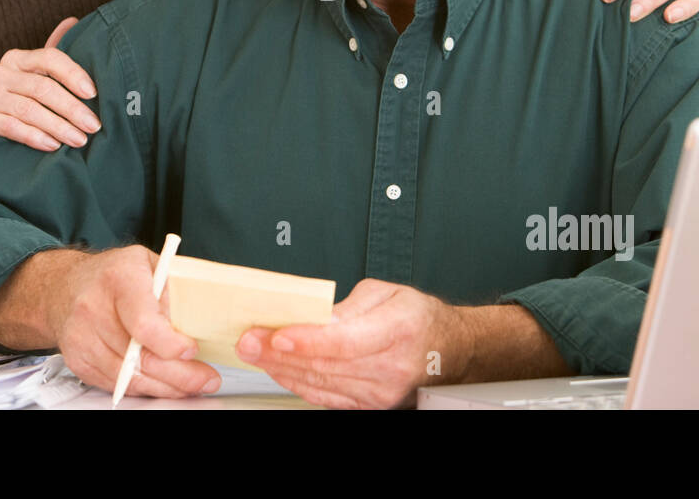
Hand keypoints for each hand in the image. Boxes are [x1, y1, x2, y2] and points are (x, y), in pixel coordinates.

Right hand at [0, 16, 100, 171]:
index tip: (94, 94)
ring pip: (28, 109)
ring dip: (58, 126)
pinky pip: (10, 126)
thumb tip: (74, 20)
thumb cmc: (17, 106)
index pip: (49, 58)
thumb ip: (54, 61)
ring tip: (79, 140)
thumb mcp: (36, 82)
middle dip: (72, 108)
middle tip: (93, 126)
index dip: (73, 74)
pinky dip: (34, 137)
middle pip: (42, 87)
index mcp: (17, 59)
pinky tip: (53, 146)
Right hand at [49, 245, 220, 398]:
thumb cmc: (114, 274)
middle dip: (179, 374)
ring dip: (165, 385)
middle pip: (140, 357)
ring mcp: (81, 337)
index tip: (191, 350)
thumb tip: (200, 319)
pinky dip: (143, 387)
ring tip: (188, 383)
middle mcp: (94, 308)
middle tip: (204, 378)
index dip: (171, 344)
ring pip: (129, 377)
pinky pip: (116, 384)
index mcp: (119, 278)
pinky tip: (161, 381)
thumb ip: (173, 288)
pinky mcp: (78, 360)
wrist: (66, 286)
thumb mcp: (150, 264)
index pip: (144, 323)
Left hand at [234, 278, 459, 408]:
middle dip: (280, 353)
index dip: (306, 340)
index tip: (276, 334)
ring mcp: (381, 393)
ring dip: (282, 369)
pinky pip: (326, 397)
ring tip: (255, 353)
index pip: (344, 342)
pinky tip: (279, 370)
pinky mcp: (370, 406)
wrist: (449, 350)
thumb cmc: (419, 317)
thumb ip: (348, 306)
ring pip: (321, 383)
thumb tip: (313, 316)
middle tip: (249, 341)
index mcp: (399, 330)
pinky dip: (298, 384)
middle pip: (325, 365)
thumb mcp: (387, 292)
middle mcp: (391, 368)